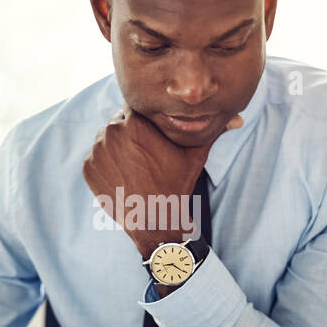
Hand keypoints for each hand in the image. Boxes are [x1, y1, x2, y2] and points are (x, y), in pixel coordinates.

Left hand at [82, 108, 242, 256]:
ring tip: (136, 166)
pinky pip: (97, 158)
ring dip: (118, 147)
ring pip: (107, 139)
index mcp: (135, 121)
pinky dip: (107, 164)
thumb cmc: (176, 185)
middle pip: (120, 122)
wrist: (154, 220)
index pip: (137, 107)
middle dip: (131, 133)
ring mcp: (97, 150)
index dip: (146, 119)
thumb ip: (212, 131)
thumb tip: (237, 118)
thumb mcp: (196, 155)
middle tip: (146, 153)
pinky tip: (125, 175)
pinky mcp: (88, 168)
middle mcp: (111, 131)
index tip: (153, 134)